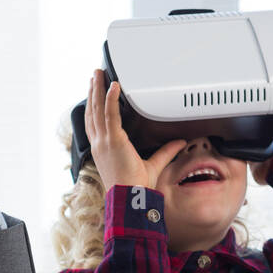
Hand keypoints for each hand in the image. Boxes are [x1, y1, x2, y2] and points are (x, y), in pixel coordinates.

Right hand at [85, 69, 184, 192]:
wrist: (130, 198)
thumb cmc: (136, 187)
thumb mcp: (153, 164)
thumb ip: (165, 151)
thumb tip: (179, 142)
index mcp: (103, 149)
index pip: (95, 123)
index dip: (93, 107)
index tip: (95, 93)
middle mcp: (100, 144)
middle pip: (92, 112)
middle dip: (93, 92)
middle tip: (95, 76)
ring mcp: (104, 142)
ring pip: (97, 110)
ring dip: (98, 90)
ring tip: (99, 74)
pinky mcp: (112, 141)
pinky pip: (109, 115)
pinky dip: (110, 99)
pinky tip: (113, 87)